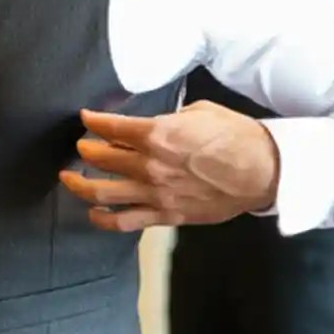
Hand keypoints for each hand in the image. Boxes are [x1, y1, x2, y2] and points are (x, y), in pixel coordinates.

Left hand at [59, 101, 279, 232]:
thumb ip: (170, 119)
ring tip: (70, 178)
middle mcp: (149, 165)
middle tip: (82, 146)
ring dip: (80, 184)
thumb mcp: (200, 112)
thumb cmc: (236, 136)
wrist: (262, 171)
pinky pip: (123, 221)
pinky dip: (102, 219)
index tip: (86, 118)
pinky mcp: (165, 215)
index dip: (93, 120)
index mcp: (158, 134)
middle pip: (100, 158)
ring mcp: (155, 193)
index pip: (111, 126)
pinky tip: (93, 213)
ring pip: (102, 192)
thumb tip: (157, 124)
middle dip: (86, 149)